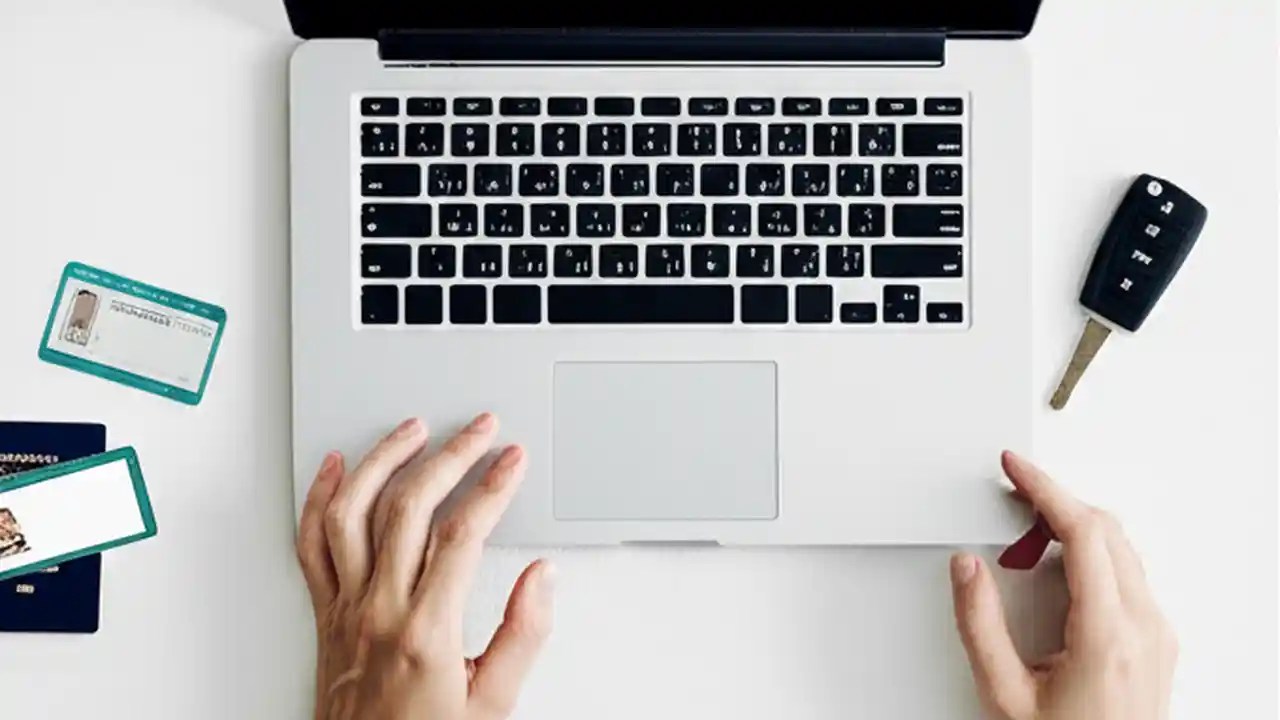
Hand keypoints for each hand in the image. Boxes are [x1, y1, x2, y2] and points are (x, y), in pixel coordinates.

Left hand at [295, 414, 554, 719]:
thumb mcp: (494, 704)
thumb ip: (522, 635)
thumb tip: (541, 577)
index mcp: (425, 632)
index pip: (461, 535)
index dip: (492, 488)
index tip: (512, 461)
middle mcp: (378, 611)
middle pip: (409, 508)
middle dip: (450, 456)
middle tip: (479, 430)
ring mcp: (345, 609)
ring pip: (352, 512)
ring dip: (383, 460)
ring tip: (412, 430)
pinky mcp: (324, 615)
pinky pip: (311, 545)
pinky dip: (319, 499)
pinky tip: (335, 469)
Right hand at [949, 452, 1176, 719]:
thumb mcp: (1004, 694)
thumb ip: (979, 625)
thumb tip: (967, 568)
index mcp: (1109, 634)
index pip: (1084, 532)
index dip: (1045, 489)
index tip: (1016, 467)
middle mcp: (1145, 628)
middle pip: (1108, 532)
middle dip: (1056, 504)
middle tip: (1013, 497)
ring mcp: (1157, 636)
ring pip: (1122, 551)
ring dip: (1075, 531)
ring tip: (1025, 541)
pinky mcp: (1157, 644)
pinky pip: (1129, 577)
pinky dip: (1092, 558)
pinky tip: (1056, 572)